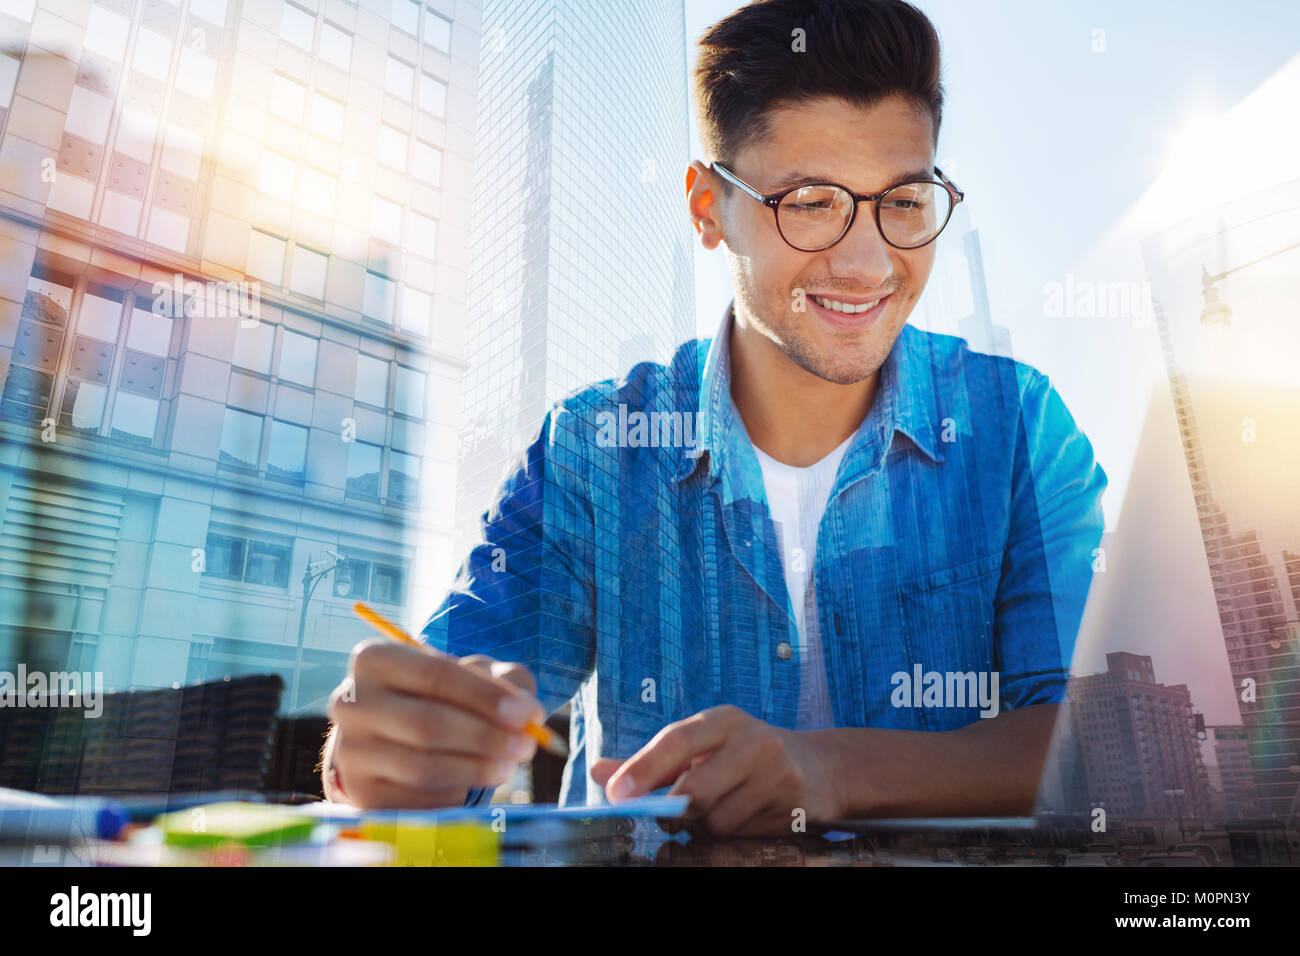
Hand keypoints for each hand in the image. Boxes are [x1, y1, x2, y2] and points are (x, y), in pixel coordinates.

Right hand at [326, 640, 544, 808]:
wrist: (389, 738)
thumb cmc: (439, 698)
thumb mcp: (471, 677)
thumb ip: (505, 680)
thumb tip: (526, 709)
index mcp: (374, 659)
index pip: (434, 674)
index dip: (486, 695)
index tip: (529, 714)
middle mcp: (350, 702)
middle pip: (426, 723)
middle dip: (486, 736)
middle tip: (527, 745)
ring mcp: (350, 751)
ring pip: (422, 766)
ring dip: (476, 768)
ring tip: (509, 765)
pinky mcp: (359, 793)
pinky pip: (416, 801)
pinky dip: (453, 795)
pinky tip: (471, 784)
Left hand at [589, 705, 845, 835]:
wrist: (821, 767)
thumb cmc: (745, 754)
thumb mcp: (703, 746)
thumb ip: (651, 761)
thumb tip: (598, 772)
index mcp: (724, 720)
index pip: (677, 741)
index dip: (643, 769)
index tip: (616, 793)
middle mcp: (753, 741)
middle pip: (695, 791)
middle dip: (675, 811)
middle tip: (670, 815)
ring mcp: (777, 774)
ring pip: (717, 822)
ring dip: (705, 827)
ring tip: (717, 810)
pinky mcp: (795, 806)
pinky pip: (743, 835)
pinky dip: (732, 835)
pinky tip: (744, 817)